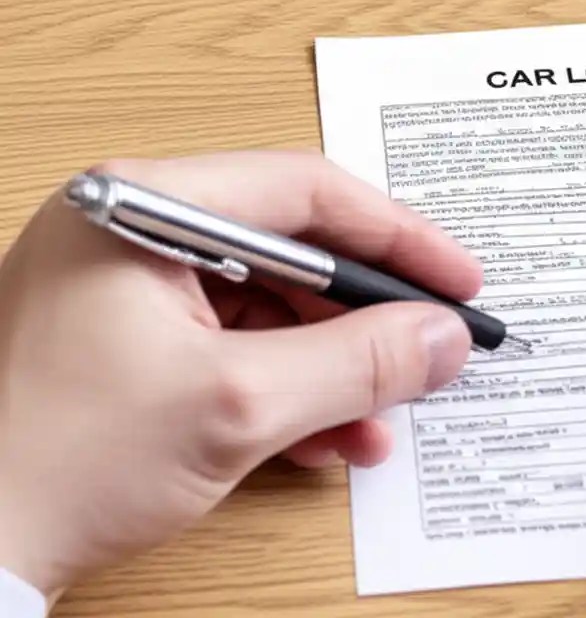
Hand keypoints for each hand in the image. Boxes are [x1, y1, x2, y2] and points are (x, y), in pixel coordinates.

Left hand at [0, 151, 480, 600]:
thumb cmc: (60, 460)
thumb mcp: (238, 406)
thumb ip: (358, 363)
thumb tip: (443, 337)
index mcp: (145, 208)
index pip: (306, 191)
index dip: (398, 239)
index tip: (458, 282)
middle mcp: (134, 228)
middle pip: (294, 250)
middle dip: (367, 318)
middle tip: (430, 354)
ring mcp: (127, 284)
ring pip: (272, 306)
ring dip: (334, 366)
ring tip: (376, 423)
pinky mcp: (128, 337)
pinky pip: (235, 343)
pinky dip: (288, 387)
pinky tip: (322, 438)